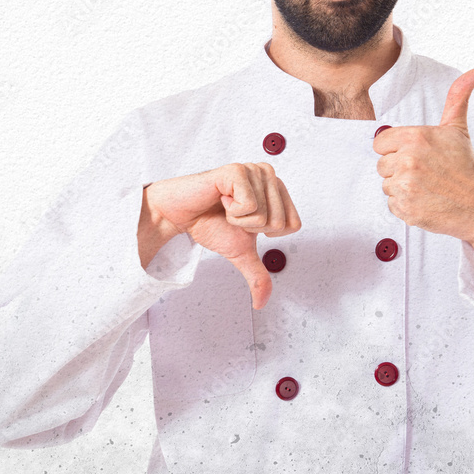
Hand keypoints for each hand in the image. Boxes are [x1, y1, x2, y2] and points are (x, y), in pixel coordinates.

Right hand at [139, 163, 300, 309]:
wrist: (180, 215)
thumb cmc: (210, 224)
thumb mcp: (240, 252)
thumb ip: (258, 274)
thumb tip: (262, 303)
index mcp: (276, 190)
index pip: (293, 225)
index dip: (267, 233)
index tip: (245, 223)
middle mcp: (268, 175)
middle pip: (280, 222)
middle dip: (252, 228)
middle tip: (232, 216)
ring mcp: (254, 170)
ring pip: (264, 215)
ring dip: (239, 220)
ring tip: (226, 207)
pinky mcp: (237, 170)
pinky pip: (249, 206)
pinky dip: (232, 212)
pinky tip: (221, 200)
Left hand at [373, 69, 473, 246]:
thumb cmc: (466, 168)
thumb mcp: (458, 130)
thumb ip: (457, 98)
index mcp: (416, 137)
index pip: (380, 142)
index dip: (395, 150)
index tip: (415, 156)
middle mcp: (408, 159)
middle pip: (382, 165)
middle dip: (400, 170)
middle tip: (425, 174)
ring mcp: (406, 185)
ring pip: (387, 185)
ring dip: (403, 189)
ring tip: (427, 188)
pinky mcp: (406, 208)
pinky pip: (392, 205)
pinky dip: (406, 206)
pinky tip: (425, 202)